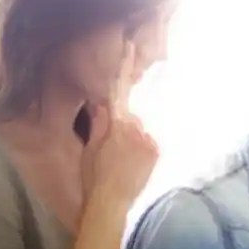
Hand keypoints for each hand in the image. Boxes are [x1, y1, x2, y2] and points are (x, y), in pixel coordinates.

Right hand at [80, 44, 158, 206]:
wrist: (111, 202)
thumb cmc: (94, 176)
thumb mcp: (90, 147)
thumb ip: (99, 123)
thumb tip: (102, 102)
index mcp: (118, 123)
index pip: (119, 90)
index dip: (125, 67)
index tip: (130, 46)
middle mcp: (138, 128)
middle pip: (131, 116)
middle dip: (123, 125)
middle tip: (112, 148)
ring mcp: (150, 140)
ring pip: (140, 131)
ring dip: (133, 139)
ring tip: (121, 160)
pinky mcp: (157, 152)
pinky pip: (149, 142)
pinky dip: (141, 148)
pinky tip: (130, 164)